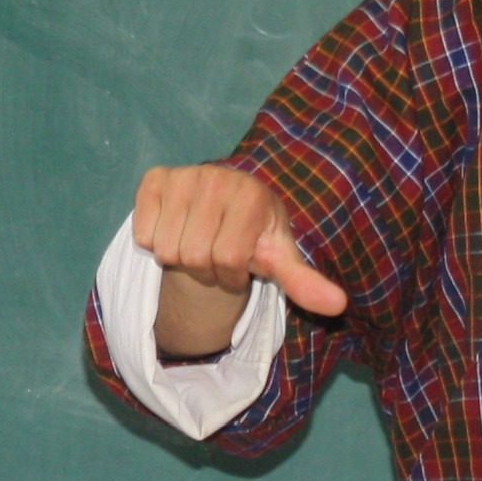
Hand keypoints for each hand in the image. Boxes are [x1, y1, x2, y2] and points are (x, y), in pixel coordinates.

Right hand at [130, 163, 345, 361]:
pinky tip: (174, 228)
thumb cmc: (255, 236)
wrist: (228, 205)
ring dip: (178, 259)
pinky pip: (143, 233)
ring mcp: (184, 175)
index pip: (228, 260)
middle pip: (193, 255)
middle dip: (204, 269)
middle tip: (214, 256)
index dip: (231, 275)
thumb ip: (304, 282)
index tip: (239, 265)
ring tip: (196, 243)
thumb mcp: (279, 260)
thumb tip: (338, 306)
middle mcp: (218, 176)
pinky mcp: (155, 178)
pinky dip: (154, 241)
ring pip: (165, 248)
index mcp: (252, 195)